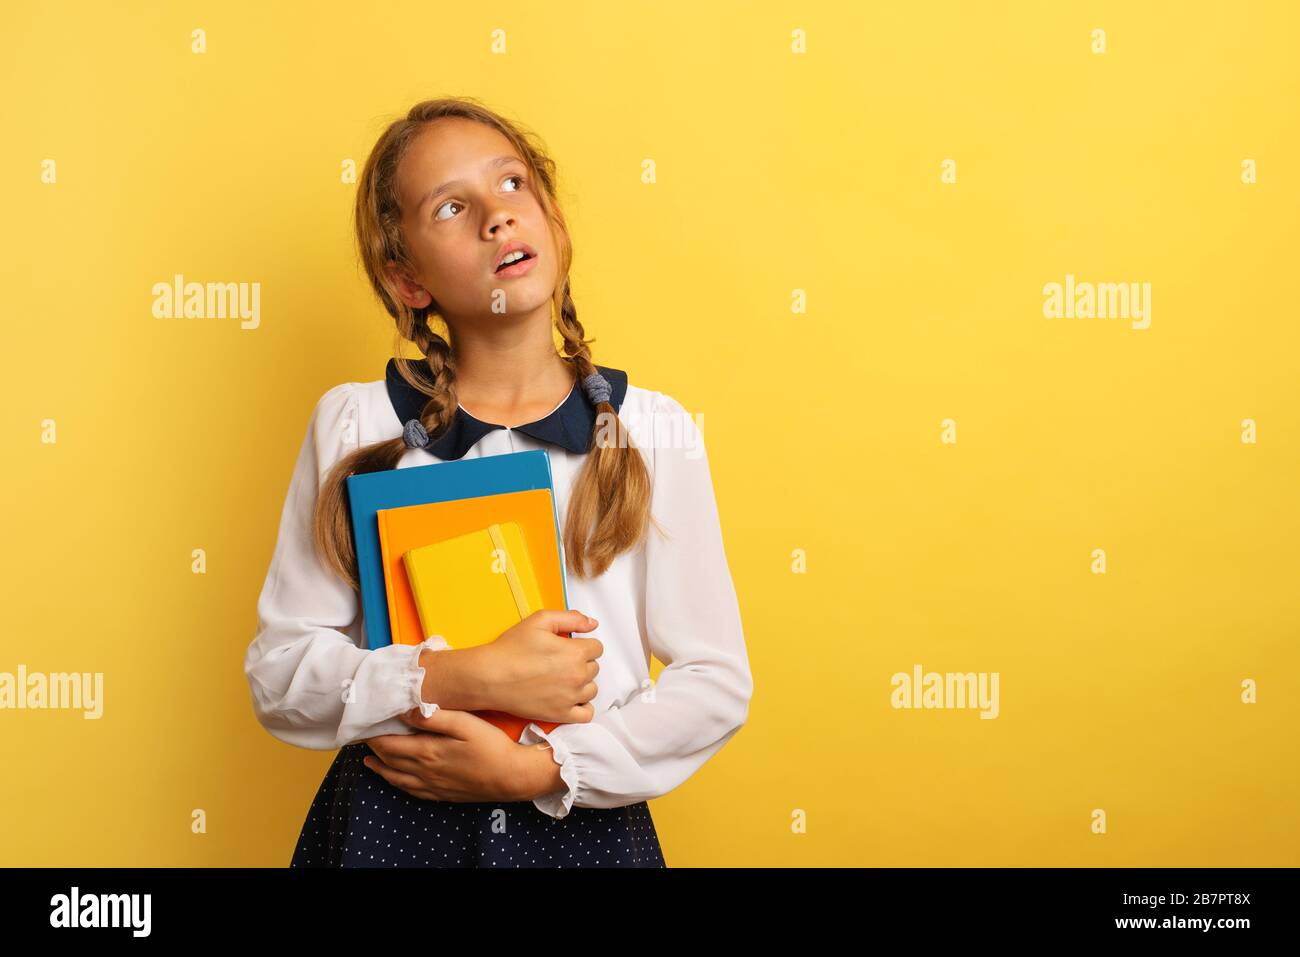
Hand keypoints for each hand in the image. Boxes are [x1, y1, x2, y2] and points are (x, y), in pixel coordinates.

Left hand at [360, 707, 534, 802]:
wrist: (512, 776)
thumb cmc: (491, 745)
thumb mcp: (464, 723)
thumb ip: (434, 717)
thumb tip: (406, 710)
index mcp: (426, 752)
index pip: (388, 743)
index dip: (373, 735)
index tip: (362, 724)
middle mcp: (424, 771)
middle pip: (389, 760)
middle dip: (373, 749)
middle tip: (362, 739)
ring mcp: (432, 785)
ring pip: (396, 778)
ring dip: (380, 768)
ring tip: (369, 761)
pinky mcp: (442, 794)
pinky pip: (411, 791)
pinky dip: (397, 783)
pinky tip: (397, 779)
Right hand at [471, 608, 602, 723]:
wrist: (490, 677)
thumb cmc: (510, 649)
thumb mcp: (540, 620)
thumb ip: (571, 618)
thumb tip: (592, 624)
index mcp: (575, 652)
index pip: (597, 648)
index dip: (583, 644)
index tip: (570, 647)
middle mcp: (577, 676)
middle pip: (594, 668)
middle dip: (581, 662)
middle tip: (560, 661)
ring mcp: (570, 697)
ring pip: (592, 689)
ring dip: (582, 683)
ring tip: (562, 678)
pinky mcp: (561, 714)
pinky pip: (586, 714)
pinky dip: (583, 707)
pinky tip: (571, 698)